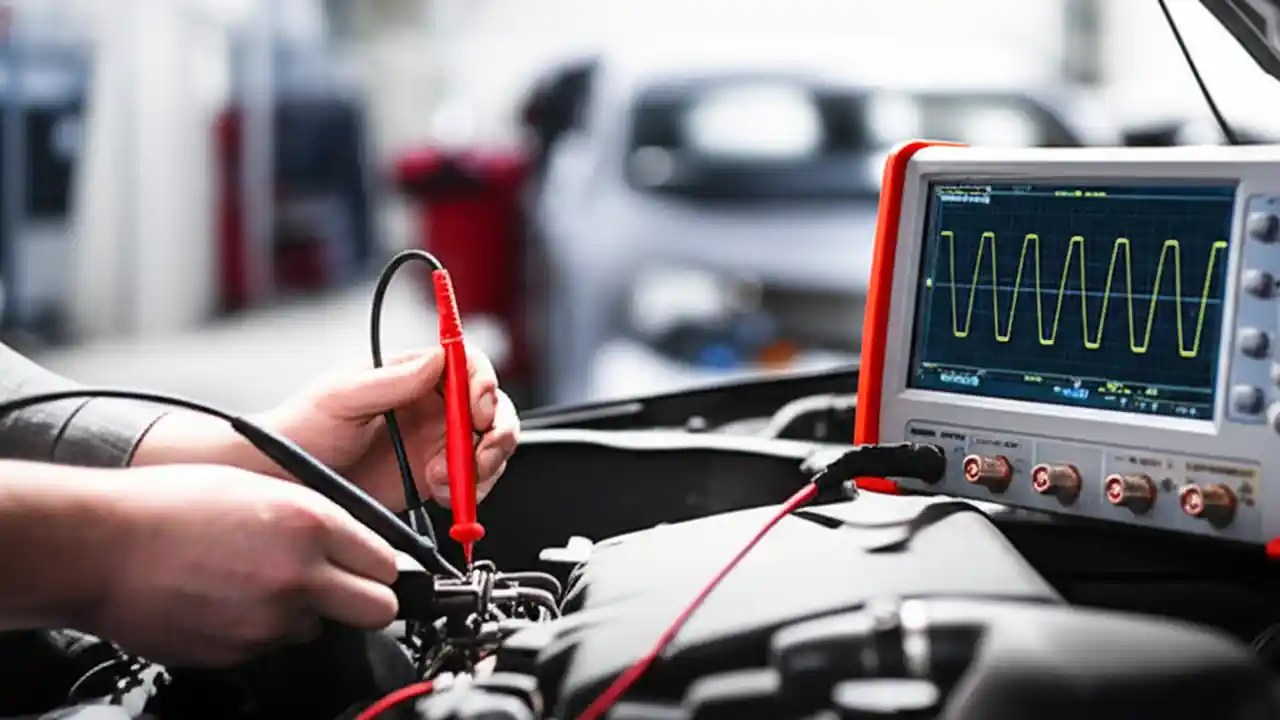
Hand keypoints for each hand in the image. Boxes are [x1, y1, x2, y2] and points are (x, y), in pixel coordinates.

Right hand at [91, 465, 397, 665]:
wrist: (101, 546)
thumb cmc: (171, 505)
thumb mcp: (264, 486)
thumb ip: (321, 517)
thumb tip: (362, 541)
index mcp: (310, 524)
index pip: (390, 562)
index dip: (384, 564)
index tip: (377, 565)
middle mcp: (298, 576)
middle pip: (380, 610)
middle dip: (369, 599)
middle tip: (347, 586)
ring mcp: (269, 621)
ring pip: (323, 628)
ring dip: (307, 611)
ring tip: (260, 580)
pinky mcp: (240, 652)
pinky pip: (276, 643)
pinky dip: (265, 626)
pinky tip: (233, 597)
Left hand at [258, 346, 519, 510]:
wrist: (285, 484)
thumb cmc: (301, 430)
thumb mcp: (340, 398)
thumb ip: (391, 381)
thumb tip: (437, 359)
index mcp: (412, 375)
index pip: (467, 365)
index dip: (483, 383)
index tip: (478, 409)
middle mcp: (431, 406)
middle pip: (492, 407)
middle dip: (497, 431)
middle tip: (479, 454)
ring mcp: (436, 443)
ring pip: (489, 447)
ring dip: (483, 466)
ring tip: (445, 480)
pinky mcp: (434, 480)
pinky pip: (473, 484)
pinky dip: (469, 493)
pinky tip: (441, 495)